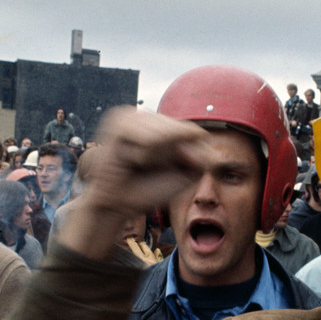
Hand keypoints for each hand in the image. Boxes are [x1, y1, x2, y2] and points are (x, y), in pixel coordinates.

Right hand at [57, 108, 208, 259]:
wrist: (117, 205)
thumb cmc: (150, 189)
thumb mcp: (188, 174)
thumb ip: (203, 155)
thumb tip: (201, 134)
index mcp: (167, 126)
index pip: (195, 133)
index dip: (186, 156)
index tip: (166, 169)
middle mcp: (151, 116)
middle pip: (183, 131)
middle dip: (169, 156)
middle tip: (147, 168)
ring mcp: (135, 114)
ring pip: (165, 136)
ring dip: (154, 157)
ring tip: (137, 164)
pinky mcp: (120, 119)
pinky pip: (148, 139)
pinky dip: (143, 155)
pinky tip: (129, 159)